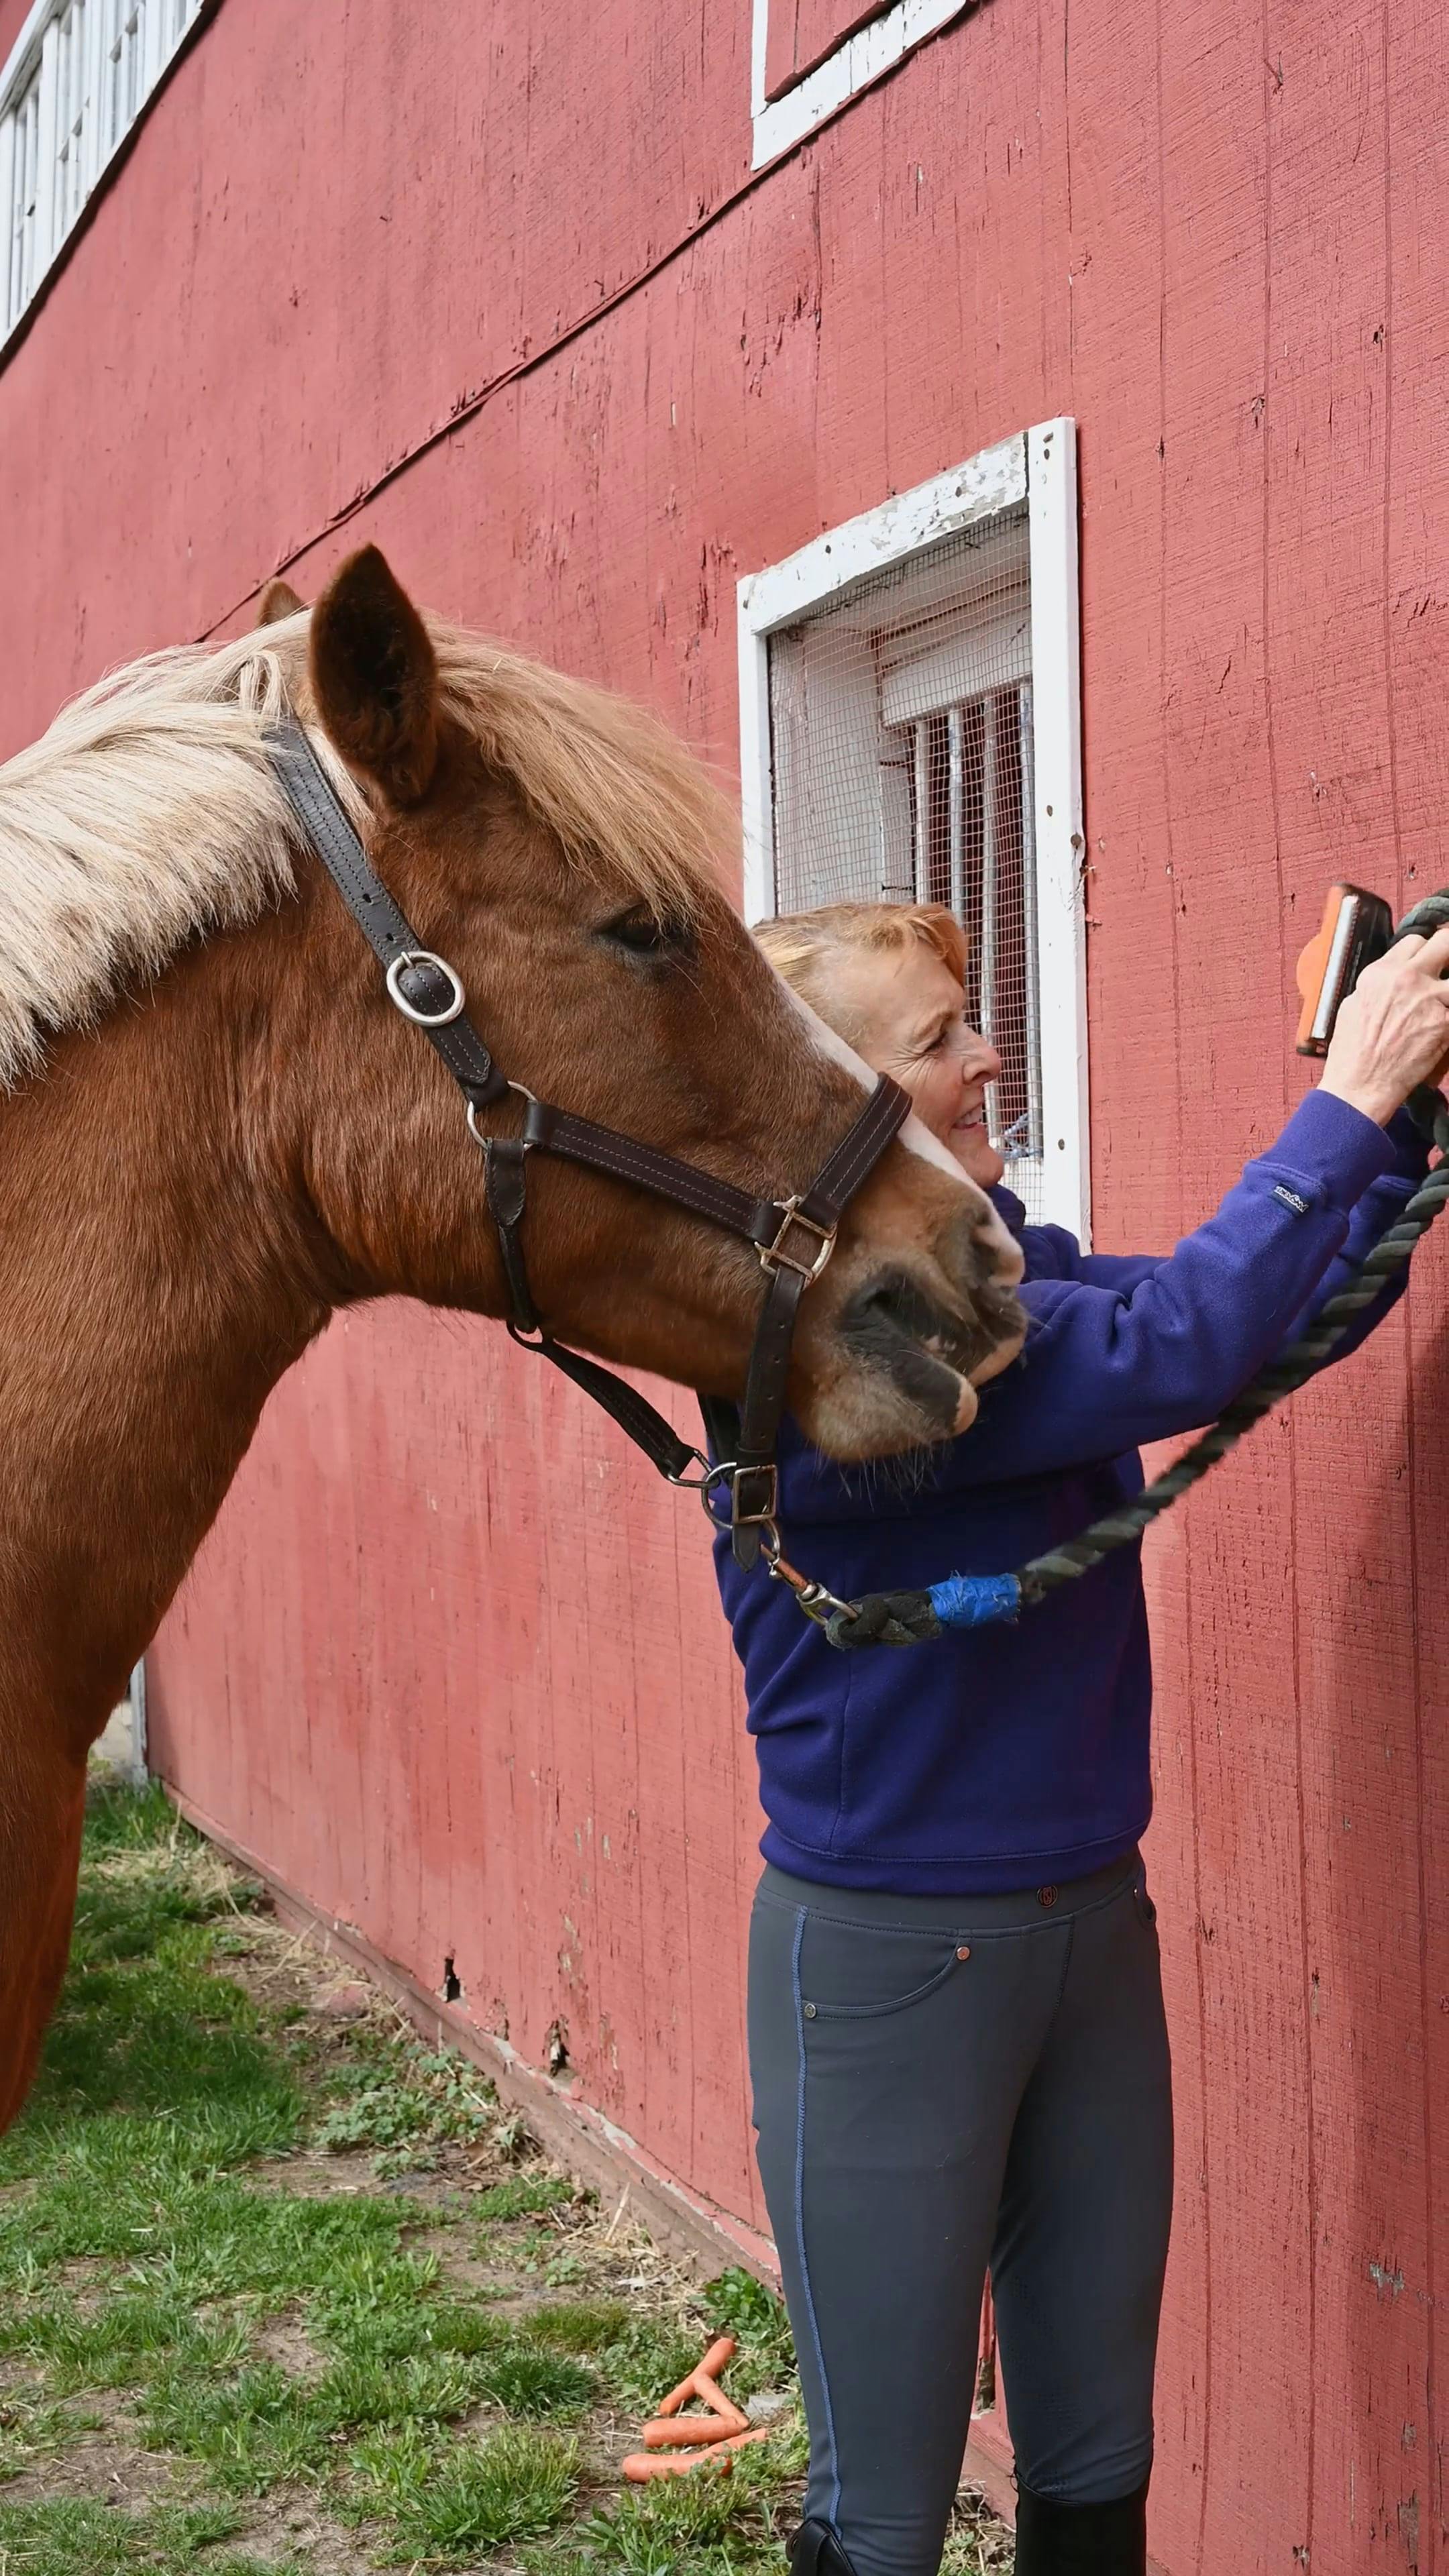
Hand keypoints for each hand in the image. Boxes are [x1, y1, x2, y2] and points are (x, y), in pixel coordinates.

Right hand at [1320, 926, 1448, 1123]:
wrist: (1361, 1085)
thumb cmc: (1352, 1053)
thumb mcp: (1353, 1006)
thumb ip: (1378, 986)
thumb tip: (1391, 981)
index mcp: (1381, 972)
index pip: (1414, 942)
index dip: (1423, 952)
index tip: (1428, 962)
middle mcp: (1406, 978)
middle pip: (1445, 942)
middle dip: (1448, 952)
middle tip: (1446, 970)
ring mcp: (1429, 997)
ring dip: (1448, 992)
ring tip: (1442, 1004)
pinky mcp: (1446, 1021)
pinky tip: (1442, 1029)